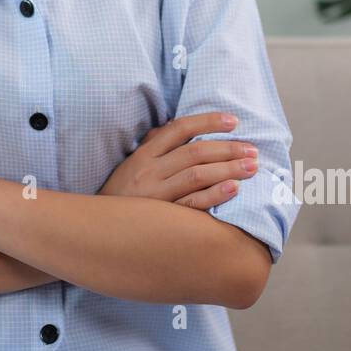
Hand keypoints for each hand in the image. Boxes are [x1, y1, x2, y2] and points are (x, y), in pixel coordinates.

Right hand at [98, 112, 257, 209]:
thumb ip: (153, 145)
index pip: (179, 128)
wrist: (98, 229)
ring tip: (252, 167)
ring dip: (228, 168)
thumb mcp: (132, 165)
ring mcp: (156, 194)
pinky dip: (215, 195)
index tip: (233, 121)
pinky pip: (192, 204)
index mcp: (145, 154)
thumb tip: (175, 127)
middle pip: (195, 152)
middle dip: (228, 148)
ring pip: (197, 175)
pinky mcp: (162, 217)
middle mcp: (150, 170)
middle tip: (252, 150)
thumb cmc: (121, 195)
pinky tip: (234, 189)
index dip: (208, 121)